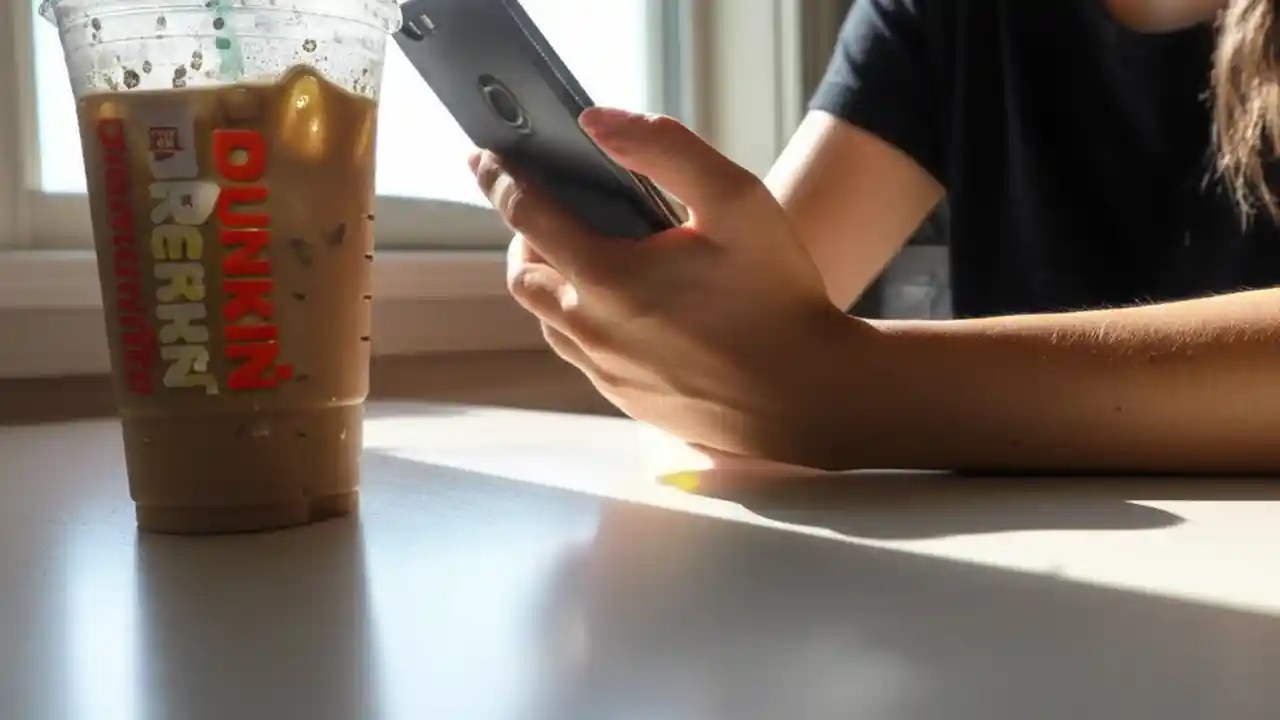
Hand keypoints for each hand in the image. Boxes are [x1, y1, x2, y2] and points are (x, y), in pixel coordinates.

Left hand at [470, 108, 861, 463]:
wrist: (807, 398)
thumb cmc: (779, 297)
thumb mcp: (738, 201)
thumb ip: (665, 149)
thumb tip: (596, 122)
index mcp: (609, 277)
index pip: (527, 214)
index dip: (499, 177)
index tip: (483, 156)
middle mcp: (592, 330)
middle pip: (522, 274)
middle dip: (524, 234)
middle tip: (552, 210)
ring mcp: (603, 371)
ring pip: (546, 319)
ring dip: (551, 280)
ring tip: (589, 256)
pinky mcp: (621, 398)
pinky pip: (578, 353)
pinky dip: (579, 320)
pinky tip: (624, 306)